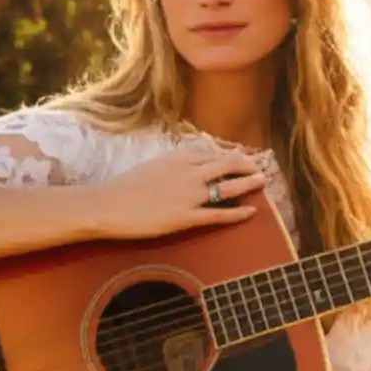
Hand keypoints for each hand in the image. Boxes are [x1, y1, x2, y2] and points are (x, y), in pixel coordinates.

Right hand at [93, 149, 268, 238]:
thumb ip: (172, 166)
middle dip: (245, 165)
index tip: (239, 158)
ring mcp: (190, 195)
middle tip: (257, 168)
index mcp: (178, 157)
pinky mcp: (187, 217)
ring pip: (228, 187)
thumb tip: (184, 168)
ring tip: (261, 182)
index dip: (229, 156)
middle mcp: (189, 172)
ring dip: (248, 184)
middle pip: (226, 164)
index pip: (212, 153)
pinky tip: (251, 212)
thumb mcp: (152, 166)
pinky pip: (219, 214)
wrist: (109, 205)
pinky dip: (238, 213)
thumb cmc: (124, 187)